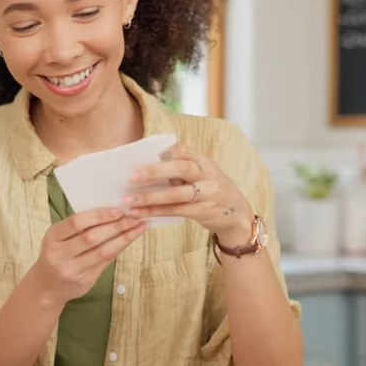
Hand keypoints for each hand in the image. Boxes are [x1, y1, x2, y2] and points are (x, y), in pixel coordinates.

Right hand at [29, 206, 145, 304]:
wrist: (48, 286)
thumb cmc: (57, 253)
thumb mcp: (59, 237)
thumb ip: (79, 226)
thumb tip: (111, 211)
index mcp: (52, 238)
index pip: (76, 223)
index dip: (99, 216)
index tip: (118, 209)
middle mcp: (60, 255)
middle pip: (91, 238)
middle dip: (116, 226)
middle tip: (134, 217)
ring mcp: (73, 270)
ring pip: (102, 252)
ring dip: (124, 238)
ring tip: (139, 227)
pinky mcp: (85, 280)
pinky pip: (106, 262)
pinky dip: (120, 248)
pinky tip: (130, 239)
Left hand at [124, 142, 254, 246]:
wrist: (237, 215)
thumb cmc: (210, 190)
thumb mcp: (202, 175)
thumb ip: (181, 169)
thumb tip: (145, 167)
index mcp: (204, 161)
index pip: (185, 150)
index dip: (167, 151)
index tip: (148, 154)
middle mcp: (208, 175)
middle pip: (181, 169)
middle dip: (155, 172)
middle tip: (132, 176)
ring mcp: (208, 194)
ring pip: (176, 194)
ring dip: (150, 197)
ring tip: (128, 200)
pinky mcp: (203, 212)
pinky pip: (176, 211)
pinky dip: (156, 212)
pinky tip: (139, 213)